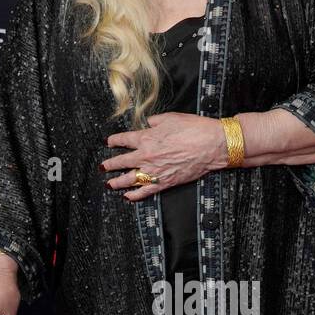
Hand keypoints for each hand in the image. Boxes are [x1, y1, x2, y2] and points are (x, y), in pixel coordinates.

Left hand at [101, 112, 227, 199]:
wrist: (211, 145)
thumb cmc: (193, 128)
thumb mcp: (170, 117)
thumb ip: (155, 121)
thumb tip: (148, 124)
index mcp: (146, 138)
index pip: (123, 140)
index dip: (114, 141)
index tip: (109, 142)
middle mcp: (146, 156)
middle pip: (121, 162)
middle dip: (110, 164)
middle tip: (102, 167)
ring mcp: (154, 171)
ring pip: (129, 179)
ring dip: (117, 182)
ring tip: (109, 184)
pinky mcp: (165, 182)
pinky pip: (146, 191)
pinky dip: (135, 195)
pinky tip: (128, 197)